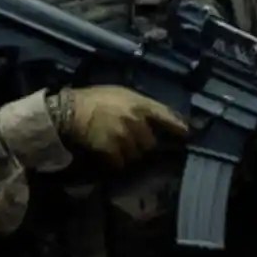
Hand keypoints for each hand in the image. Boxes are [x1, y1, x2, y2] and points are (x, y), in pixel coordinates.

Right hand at [50, 86, 188, 169]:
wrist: (69, 111)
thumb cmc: (93, 99)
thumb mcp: (119, 92)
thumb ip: (137, 104)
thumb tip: (152, 117)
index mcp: (139, 104)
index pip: (166, 116)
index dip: (178, 126)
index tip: (186, 134)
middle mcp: (136, 121)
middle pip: (150, 143)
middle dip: (142, 144)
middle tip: (129, 140)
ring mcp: (125, 137)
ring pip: (136, 155)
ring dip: (128, 154)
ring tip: (116, 147)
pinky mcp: (112, 150)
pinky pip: (121, 163)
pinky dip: (115, 162)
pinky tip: (107, 155)